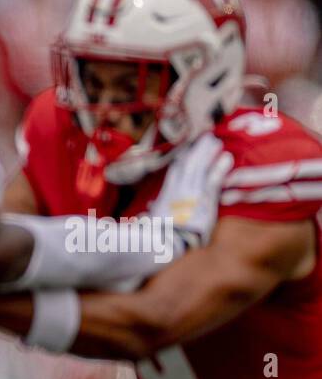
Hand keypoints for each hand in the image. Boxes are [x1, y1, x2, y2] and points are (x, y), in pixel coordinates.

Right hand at [150, 133, 233, 254]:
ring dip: (208, 153)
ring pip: (201, 167)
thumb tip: (151, 205)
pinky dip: (220, 167)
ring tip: (216, 141)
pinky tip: (227, 157)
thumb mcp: (151, 219)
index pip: (175, 170)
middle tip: (206, 136)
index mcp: (166, 193)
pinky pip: (214, 179)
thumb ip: (154, 209)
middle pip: (189, 163)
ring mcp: (192, 193)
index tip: (189, 147)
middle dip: (197, 149)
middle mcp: (178, 189)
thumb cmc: (156, 234)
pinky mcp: (204, 200)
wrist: (165, 242)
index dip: (183, 156)